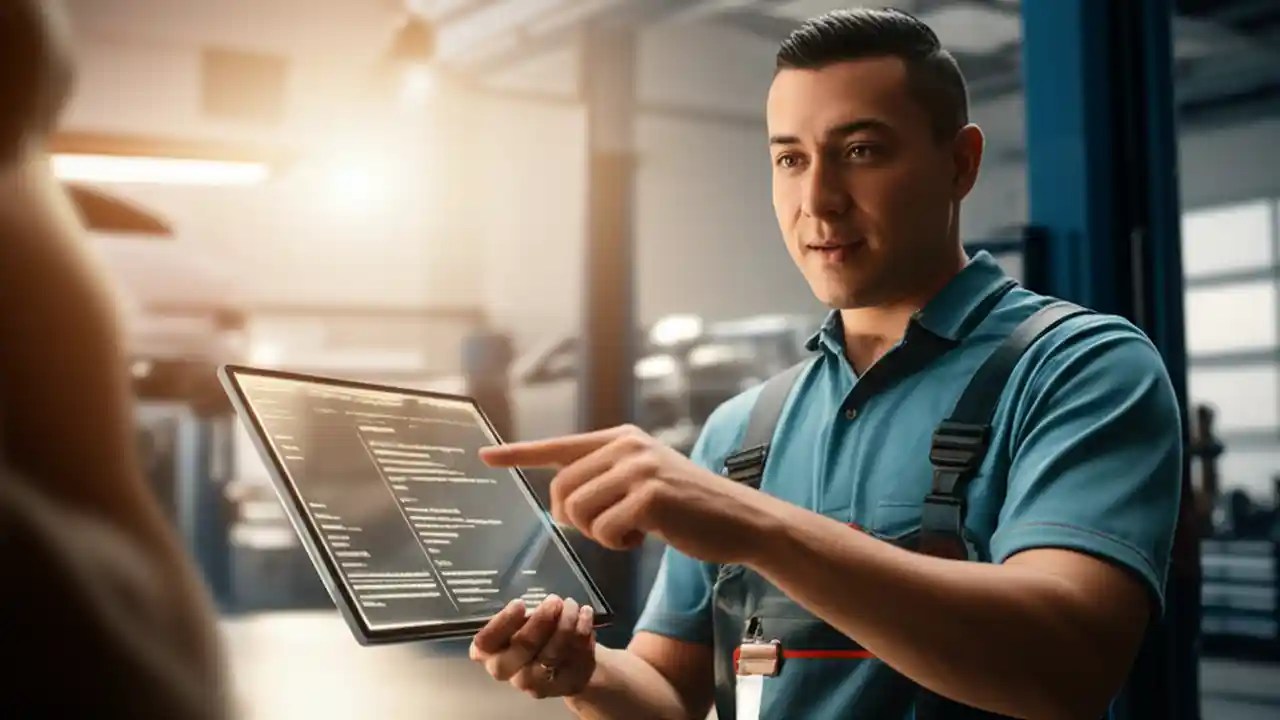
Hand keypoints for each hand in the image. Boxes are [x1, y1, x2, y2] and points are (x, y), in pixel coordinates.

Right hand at [470, 595, 596, 699]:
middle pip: (523, 647)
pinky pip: (576, 656)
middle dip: (541, 620)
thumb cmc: (533, 634)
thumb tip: (534, 609)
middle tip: (554, 600)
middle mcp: (510, 673)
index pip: (486, 642)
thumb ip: (520, 617)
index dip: (503, 622)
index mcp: (489, 654)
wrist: (563, 661)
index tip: (521, 603)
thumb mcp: (519, 623)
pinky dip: (583, 631)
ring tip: (571, 604)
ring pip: (553, 652)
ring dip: (566, 622)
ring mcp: (537, 684)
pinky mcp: (565, 685)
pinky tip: (585, 614)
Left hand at [480, 424, 770, 563]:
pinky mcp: (648, 496)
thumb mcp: (648, 478)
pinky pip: (602, 531)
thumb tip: (561, 500)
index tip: (485, 457)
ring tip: (632, 531)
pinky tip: (644, 537)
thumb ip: (608, 478)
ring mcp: (638, 469)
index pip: (560, 446)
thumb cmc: (691, 509)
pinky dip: (617, 544)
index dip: (518, 454)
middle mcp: (627, 447)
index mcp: (623, 438)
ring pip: (577, 512)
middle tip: (604, 530)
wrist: (741, 520)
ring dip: (598, 534)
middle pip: (561, 489)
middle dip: (571, 519)